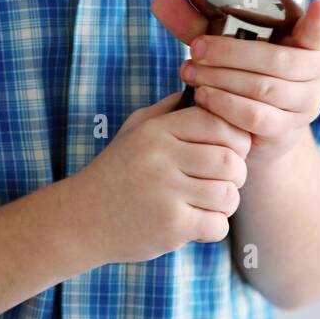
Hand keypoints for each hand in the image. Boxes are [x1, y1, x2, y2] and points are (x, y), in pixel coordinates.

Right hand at [71, 90, 251, 263]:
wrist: (81, 218)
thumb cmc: (117, 171)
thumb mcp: (136, 129)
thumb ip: (171, 110)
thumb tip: (209, 92)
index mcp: (156, 131)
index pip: (217, 121)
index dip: (235, 137)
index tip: (231, 150)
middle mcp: (161, 158)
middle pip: (230, 160)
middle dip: (237, 172)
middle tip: (225, 179)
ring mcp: (165, 193)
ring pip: (227, 194)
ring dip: (227, 201)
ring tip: (211, 202)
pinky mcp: (170, 226)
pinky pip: (218, 224)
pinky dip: (215, 226)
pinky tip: (198, 222)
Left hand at [150, 0, 319, 164]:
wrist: (258, 129)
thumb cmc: (243, 72)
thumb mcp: (225, 43)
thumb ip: (197, 22)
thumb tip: (160, 0)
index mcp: (308, 41)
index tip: (318, 6)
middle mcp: (316, 71)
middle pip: (275, 59)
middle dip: (229, 53)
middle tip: (195, 49)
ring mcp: (306, 103)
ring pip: (263, 88)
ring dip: (221, 79)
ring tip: (190, 72)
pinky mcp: (288, 130)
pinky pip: (255, 115)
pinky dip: (225, 104)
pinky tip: (203, 96)